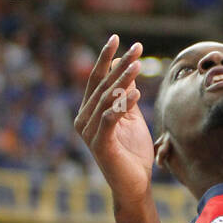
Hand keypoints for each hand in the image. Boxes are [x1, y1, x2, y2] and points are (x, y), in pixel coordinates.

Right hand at [74, 37, 154, 207]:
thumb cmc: (132, 152)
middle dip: (119, 64)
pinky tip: (135, 92)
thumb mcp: (131, 118)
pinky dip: (122, 105)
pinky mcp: (101, 145)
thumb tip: (127, 72)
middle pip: (102, 85)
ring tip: (138, 65)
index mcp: (89, 111)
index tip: (118, 38)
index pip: (97, 78)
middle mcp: (84, 120)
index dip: (106, 57)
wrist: (133, 185)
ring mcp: (90, 133)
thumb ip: (126, 97)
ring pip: (106, 99)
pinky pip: (110, 119)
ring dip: (123, 80)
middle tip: (137, 47)